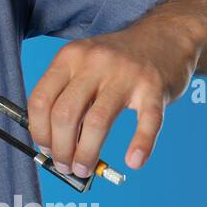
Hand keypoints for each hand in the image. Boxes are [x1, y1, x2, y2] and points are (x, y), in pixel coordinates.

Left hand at [25, 15, 201, 177]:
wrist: (167, 36)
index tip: (45, 149)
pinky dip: (140, 145)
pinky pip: (147, 122)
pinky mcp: (154, 87)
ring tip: (84, 169)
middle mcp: (94, 62)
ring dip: (87, 154)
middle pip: (65, 114)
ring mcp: (126, 74)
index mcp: (70, 57)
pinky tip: (133, 162)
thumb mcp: (85, 64)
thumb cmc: (118, 60)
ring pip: (98, 122)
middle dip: (60, 149)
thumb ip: (67, 96)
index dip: (39, 131)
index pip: (41, 100)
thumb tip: (53, 143)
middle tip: (64, 166)